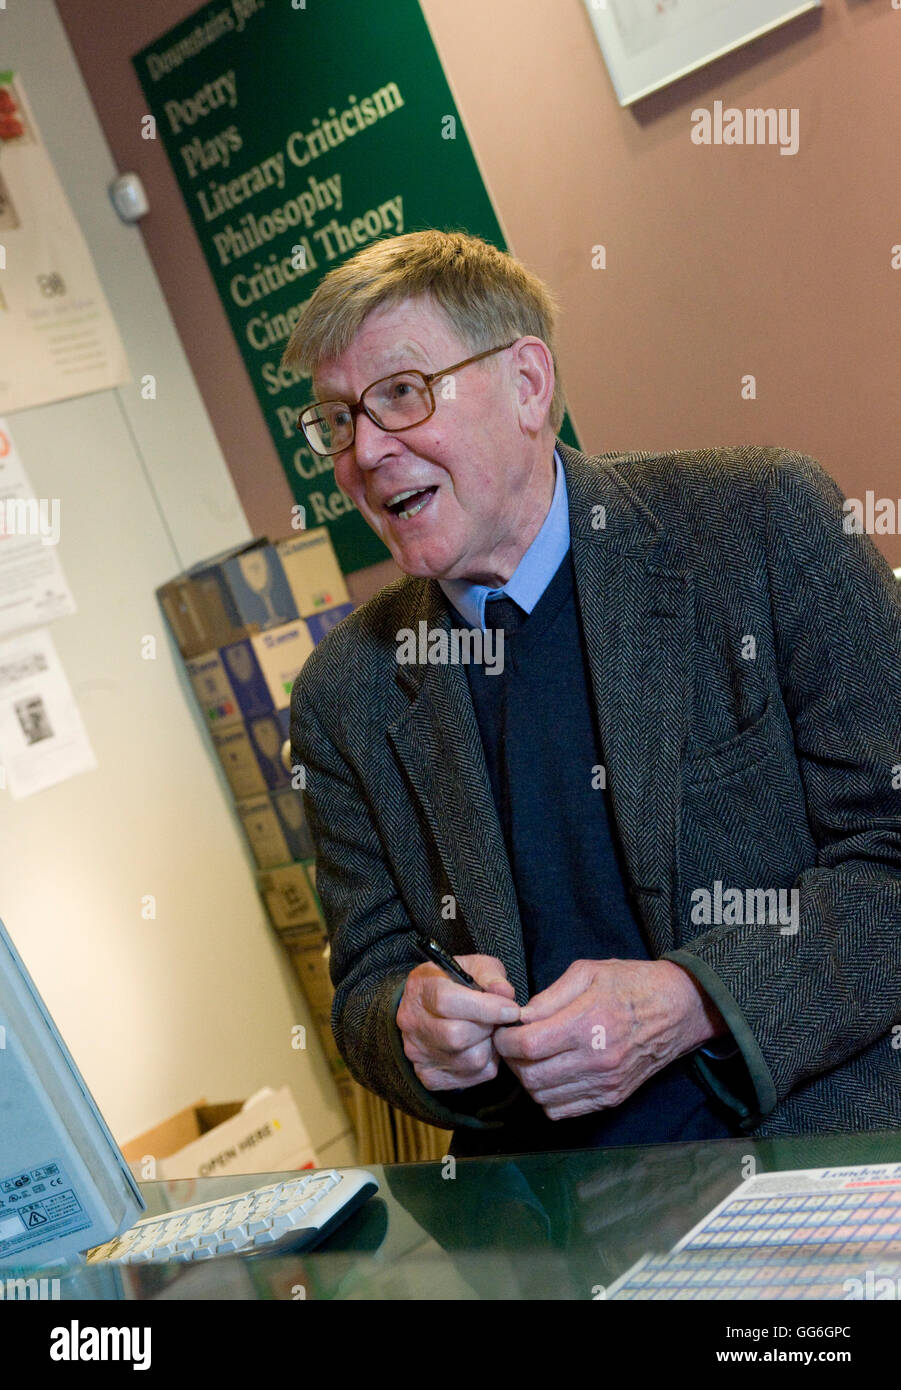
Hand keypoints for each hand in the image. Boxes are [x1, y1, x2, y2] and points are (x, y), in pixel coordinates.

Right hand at [396, 954, 521, 1091]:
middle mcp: (413, 1023)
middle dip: (488, 1028)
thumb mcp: (472, 966)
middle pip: (456, 1036)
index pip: (447, 1002)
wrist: (427, 1008)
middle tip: (497, 1020)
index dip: (485, 1007)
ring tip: (487, 1032)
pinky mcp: (429, 1076)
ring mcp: (418, 1053)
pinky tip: (480, 1046)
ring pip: (470, 1060)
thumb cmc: (454, 984)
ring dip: (489, 1047)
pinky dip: (485, 1064)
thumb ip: (490, 975)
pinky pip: (471, 1077)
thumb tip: (505, 993)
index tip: (511, 1009)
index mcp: (421, 989)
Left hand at [493, 958, 723, 1119]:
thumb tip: (520, 1018)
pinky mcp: (612, 1097)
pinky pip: (563, 1111)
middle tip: (515, 1044)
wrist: (679, 1009)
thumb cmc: (631, 983)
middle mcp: (597, 1060)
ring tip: (533, 1058)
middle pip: (532, 1077)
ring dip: (529, 1080)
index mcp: (588, 1024)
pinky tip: (552, 1074)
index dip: (506, 1041)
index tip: (505, 1030)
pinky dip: (548, 1097)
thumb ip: (550, 996)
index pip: (529, 1046)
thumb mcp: (588, 972)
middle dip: (513, 1061)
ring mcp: (605, 1083)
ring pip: (544, 1098)